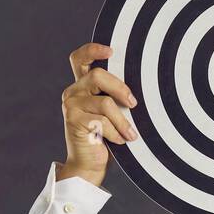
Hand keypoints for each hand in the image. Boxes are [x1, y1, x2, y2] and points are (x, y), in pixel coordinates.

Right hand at [60, 42, 138, 182]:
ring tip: (132, 134)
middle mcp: (73, 92)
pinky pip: (101, 121)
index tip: (111, 51)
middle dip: (120, 88)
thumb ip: (116, 96)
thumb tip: (142, 86)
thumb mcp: (112, 113)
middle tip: (133, 104)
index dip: (93, 50)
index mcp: (82, 86)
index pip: (79, 58)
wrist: (89, 164)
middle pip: (97, 76)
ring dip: (123, 120)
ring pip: (104, 103)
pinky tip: (120, 141)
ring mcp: (70, 105)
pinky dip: (116, 132)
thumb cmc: (106, 137)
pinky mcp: (72, 120)